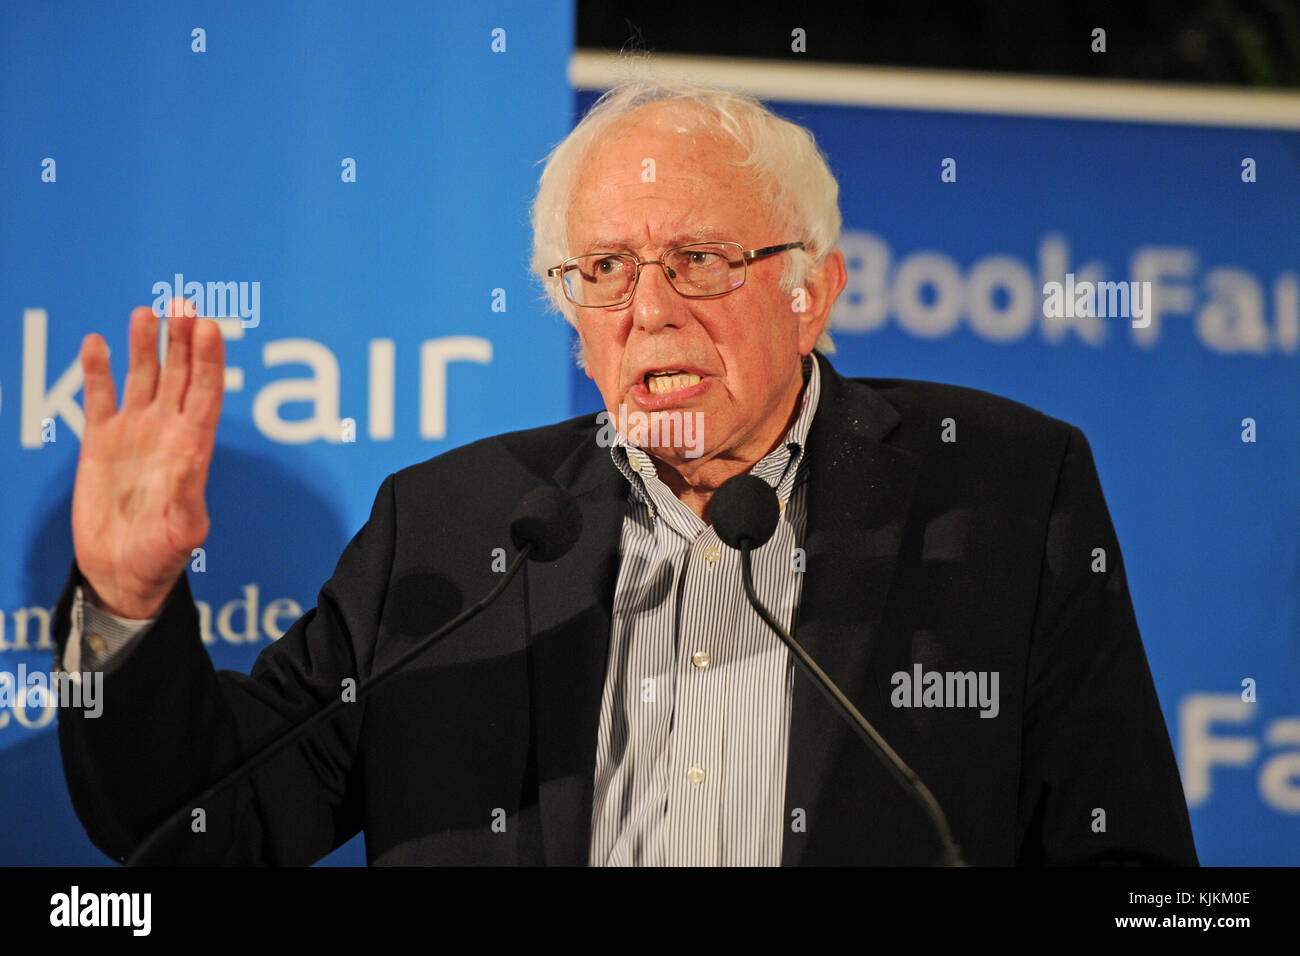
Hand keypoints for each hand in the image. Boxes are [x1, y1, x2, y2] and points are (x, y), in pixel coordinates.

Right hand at [72, 298, 224, 618]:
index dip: (208, 360)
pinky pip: (99, 398)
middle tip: (183, 303)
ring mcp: (134, 435)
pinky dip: (97, 371)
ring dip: (147, 346)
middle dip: (183, 341)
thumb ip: (186, 501)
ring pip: (143, 378)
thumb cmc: (160, 558)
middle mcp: (166, 434)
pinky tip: (96, 342)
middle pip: (179, 376)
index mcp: (192, 449)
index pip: (205, 393)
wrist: (121, 574)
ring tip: (146, 312)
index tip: (209, 327)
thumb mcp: (181, 534)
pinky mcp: (100, 443)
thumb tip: (188, 467)